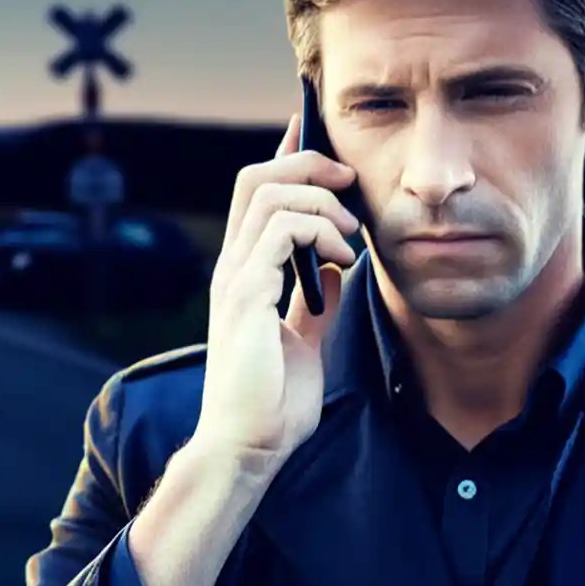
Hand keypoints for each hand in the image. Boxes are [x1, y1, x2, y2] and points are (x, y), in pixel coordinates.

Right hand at [196, 113, 360, 457]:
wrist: (250, 445)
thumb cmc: (272, 401)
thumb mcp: (304, 338)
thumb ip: (312, 300)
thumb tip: (333, 269)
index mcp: (244, 272)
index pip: (258, 195)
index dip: (289, 159)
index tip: (321, 140)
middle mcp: (233, 265)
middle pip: (257, 178)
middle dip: (308, 163)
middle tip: (350, 181)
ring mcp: (235, 277)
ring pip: (268, 194)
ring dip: (321, 201)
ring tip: (351, 236)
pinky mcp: (244, 294)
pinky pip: (278, 231)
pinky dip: (317, 230)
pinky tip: (341, 260)